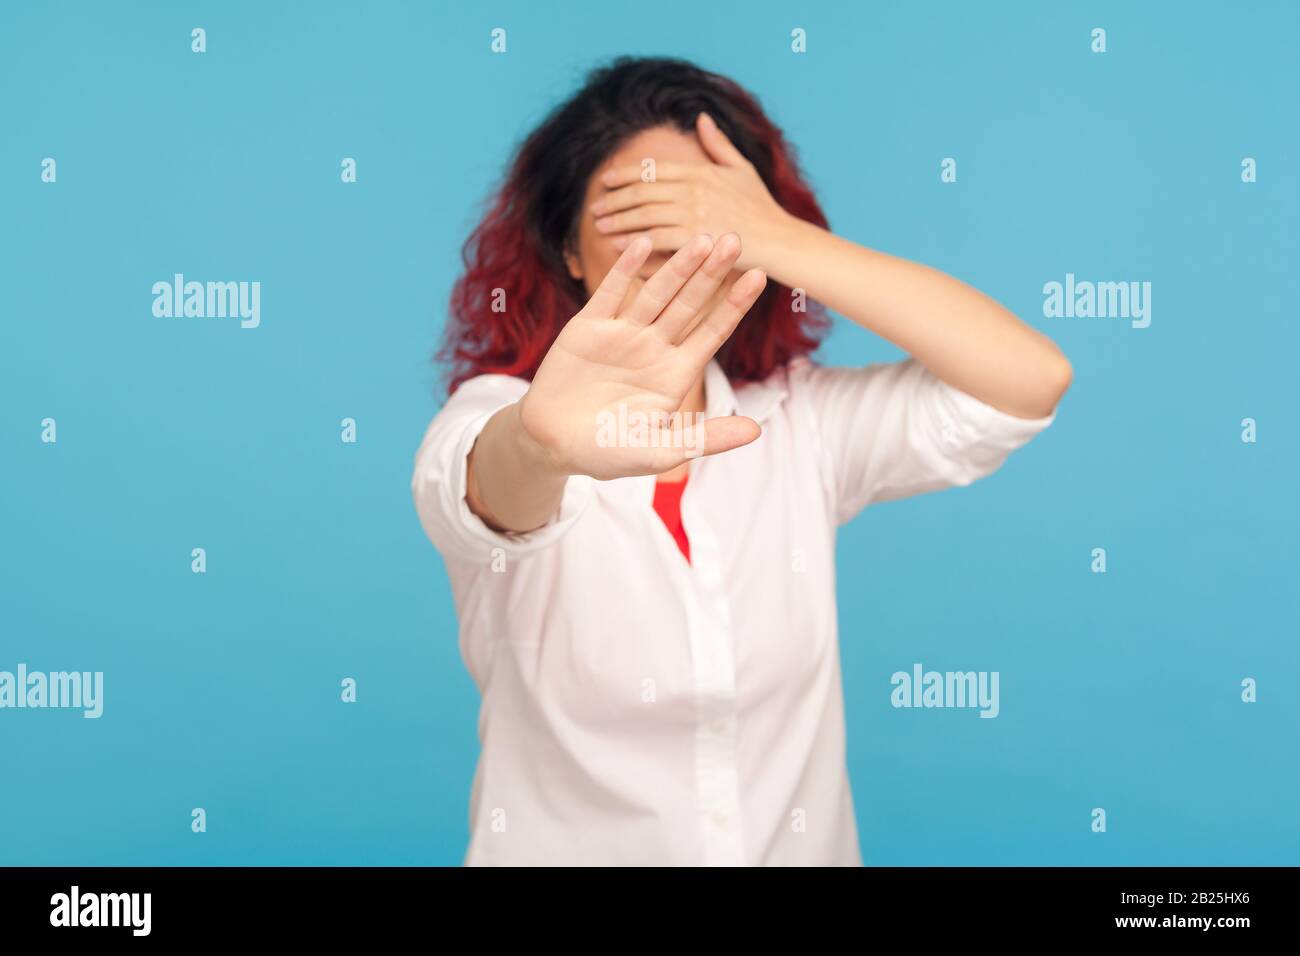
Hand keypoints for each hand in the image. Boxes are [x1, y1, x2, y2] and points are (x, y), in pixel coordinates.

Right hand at [518, 233, 766, 480]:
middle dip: (712, 274)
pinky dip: (625, 269)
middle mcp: (653, 348)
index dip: (734, 305)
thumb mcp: (660, 452)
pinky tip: (642, 244)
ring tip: (702, 240)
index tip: (758, 277)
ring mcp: (622, 334)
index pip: (712, 333)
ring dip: (678, 266)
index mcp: (674, 374)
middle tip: (735, 240)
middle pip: (689, 304)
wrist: (551, 445)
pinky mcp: (588, 327)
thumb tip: (755, 432)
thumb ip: (705, 439)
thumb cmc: (607, 453)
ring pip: (656, 293)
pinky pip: (610, 293)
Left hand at [590, 113, 792, 272]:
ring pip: (644, 215)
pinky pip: (655, 239)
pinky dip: (633, 243)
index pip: (652, 169)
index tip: (606, 180)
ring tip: (599, 226)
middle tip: (595, 207)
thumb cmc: (761, 207)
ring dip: (617, 220)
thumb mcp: (742, 168)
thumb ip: (718, 144)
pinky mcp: (694, 239)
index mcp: (700, 171)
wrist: (780, 240)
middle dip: (614, 199)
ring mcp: (693, 214)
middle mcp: (693, 190)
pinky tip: (617, 247)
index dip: (625, 175)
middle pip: (642, 192)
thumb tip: (701, 118)